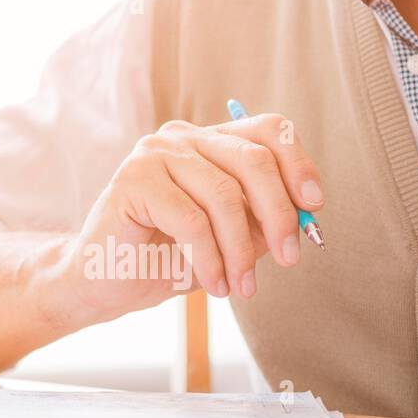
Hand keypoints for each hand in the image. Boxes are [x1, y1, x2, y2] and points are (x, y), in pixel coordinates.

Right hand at [61, 113, 323, 319]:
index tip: (313, 205)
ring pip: (223, 195)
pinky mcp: (133, 179)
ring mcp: (155, 153)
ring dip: (240, 250)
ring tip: (240, 287)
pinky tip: (212, 283)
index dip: (298, 163)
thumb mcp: (229, 240)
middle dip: (278, 214)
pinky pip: (191, 220)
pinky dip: (209, 258)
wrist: (104, 284)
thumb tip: (304, 217)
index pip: (268, 130)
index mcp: (210, 142)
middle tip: (290, 258)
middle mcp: (183, 137)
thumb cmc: (166, 260)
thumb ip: (262, 222)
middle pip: (253, 160)